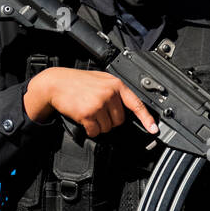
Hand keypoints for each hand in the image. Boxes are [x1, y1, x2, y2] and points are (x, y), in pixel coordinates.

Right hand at [23, 68, 158, 136]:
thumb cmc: (77, 82)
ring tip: (88, 112)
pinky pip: (95, 131)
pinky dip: (90, 130)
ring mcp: (99, 103)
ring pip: (107, 128)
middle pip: (119, 121)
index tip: (153, 129)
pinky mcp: (88, 113)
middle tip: (97, 111)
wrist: (55, 83)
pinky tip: (83, 119)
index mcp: (115, 84)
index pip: (136, 104)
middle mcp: (109, 93)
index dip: (146, 118)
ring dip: (98, 126)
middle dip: (109, 120)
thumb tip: (126, 107)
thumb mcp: (100, 80)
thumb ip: (114, 91)